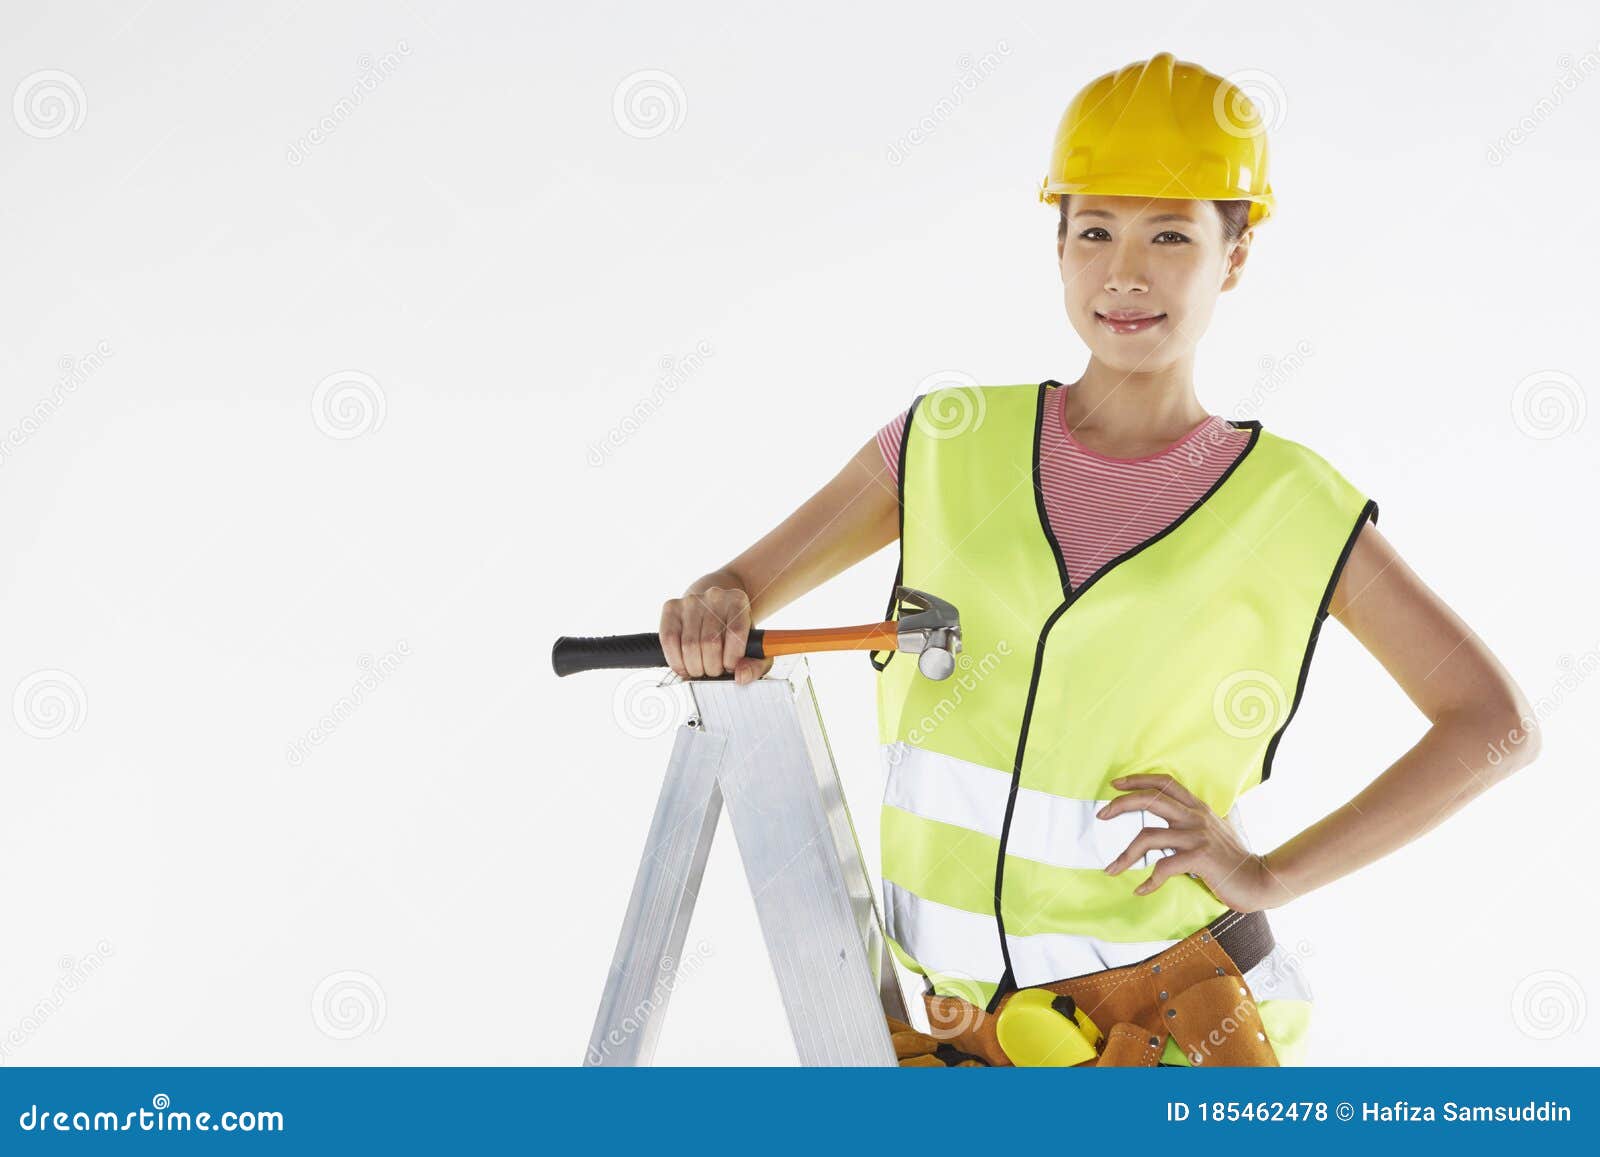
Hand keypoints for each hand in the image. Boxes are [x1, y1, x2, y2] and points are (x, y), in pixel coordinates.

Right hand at [659, 585, 773, 684]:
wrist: (714, 610)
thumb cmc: (734, 633)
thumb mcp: (754, 648)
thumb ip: (756, 665)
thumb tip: (741, 676)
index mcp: (738, 601)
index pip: (736, 633)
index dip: (732, 659)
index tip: (730, 668)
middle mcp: (714, 596)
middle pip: (710, 642)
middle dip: (712, 667)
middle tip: (714, 671)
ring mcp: (691, 601)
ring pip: (689, 645)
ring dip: (695, 668)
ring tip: (701, 669)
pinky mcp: (671, 607)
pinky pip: (669, 641)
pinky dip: (676, 661)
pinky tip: (684, 666)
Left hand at [1099, 773, 1286, 912]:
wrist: (1260, 880)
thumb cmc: (1234, 858)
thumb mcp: (1216, 829)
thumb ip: (1197, 819)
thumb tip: (1179, 814)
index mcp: (1198, 808)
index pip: (1165, 783)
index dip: (1138, 780)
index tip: (1116, 785)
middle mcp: (1196, 817)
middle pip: (1151, 799)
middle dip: (1121, 804)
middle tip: (1101, 814)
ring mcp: (1197, 837)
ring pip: (1148, 836)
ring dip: (1125, 855)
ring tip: (1111, 869)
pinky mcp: (1199, 858)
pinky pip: (1163, 867)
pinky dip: (1149, 881)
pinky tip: (1141, 889)